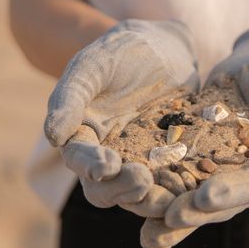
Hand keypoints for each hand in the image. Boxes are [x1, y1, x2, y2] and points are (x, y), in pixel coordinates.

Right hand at [44, 19, 199, 210]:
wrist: (165, 47)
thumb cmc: (120, 50)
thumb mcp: (94, 63)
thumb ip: (71, 96)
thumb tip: (52, 137)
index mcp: (83, 136)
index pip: (80, 159)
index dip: (91, 166)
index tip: (107, 167)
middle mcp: (109, 157)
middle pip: (106, 189)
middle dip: (122, 189)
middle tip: (143, 181)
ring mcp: (142, 163)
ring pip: (141, 194)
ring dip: (153, 200)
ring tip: (170, 196)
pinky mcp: (172, 163)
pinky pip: (175, 182)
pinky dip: (183, 191)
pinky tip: (195, 189)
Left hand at [140, 25, 248, 247]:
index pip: (245, 191)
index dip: (225, 196)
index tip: (204, 198)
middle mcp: (233, 179)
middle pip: (208, 201)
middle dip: (186, 211)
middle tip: (163, 217)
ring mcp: (207, 165)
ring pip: (180, 189)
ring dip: (160, 204)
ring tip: (136, 213)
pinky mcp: (185, 148)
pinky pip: (163, 164)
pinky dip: (145, 173)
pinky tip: (120, 180)